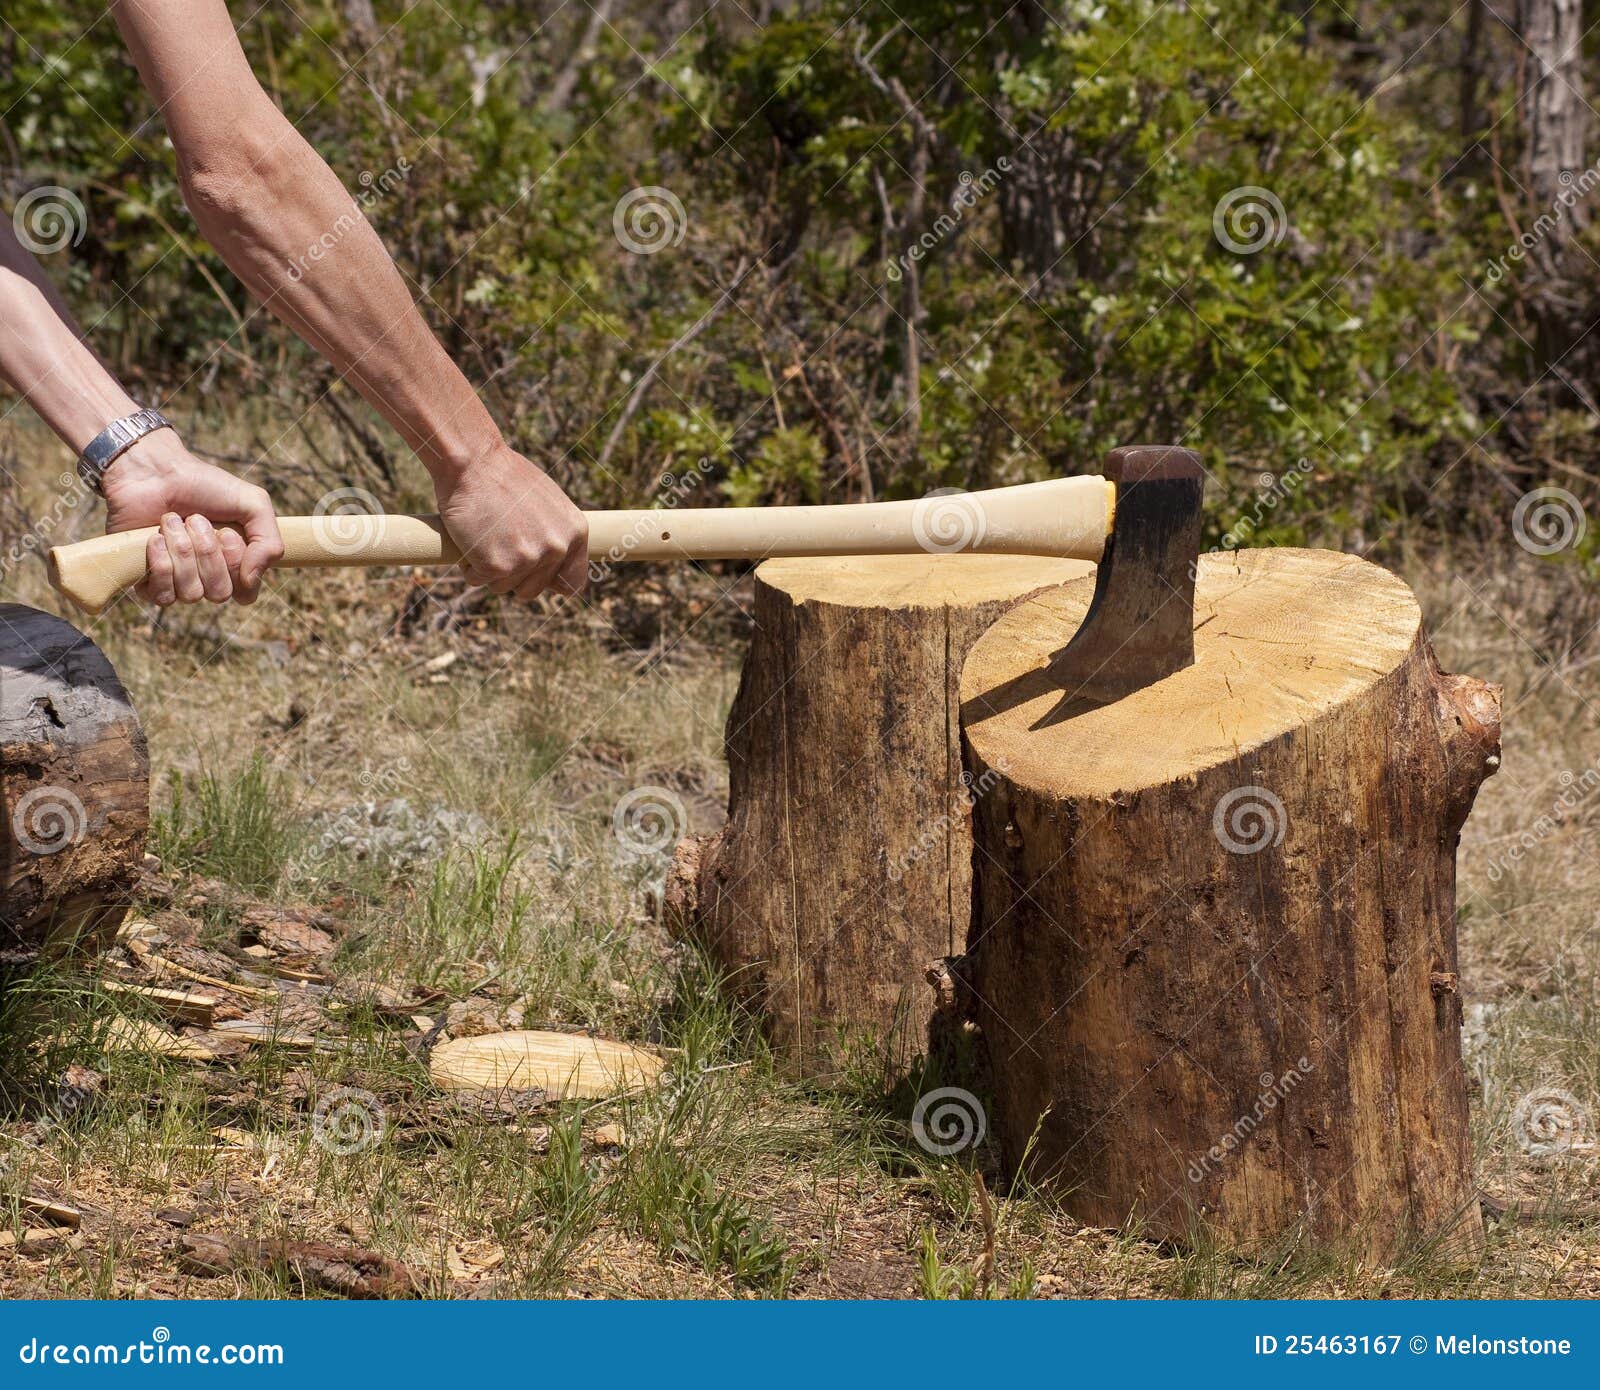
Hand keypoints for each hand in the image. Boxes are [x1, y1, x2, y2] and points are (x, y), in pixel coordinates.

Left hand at [101, 436, 284, 605]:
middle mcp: (206, 578)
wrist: (154, 472)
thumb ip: (270, 544)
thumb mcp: (254, 505)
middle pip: (219, 593)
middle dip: (208, 553)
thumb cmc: (204, 486)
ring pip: (191, 594)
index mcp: (233, 564)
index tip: (227, 533)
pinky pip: (162, 595)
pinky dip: (161, 563)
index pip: (245, 594)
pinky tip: (154, 538)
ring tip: (173, 522)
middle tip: (196, 520)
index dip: (238, 567)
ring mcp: (175, 582)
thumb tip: (251, 580)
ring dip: (183, 552)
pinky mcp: (145, 580)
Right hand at [436, 446, 587, 599]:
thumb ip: (556, 534)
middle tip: (497, 545)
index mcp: (575, 534)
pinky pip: (476, 580)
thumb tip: (557, 561)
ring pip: (502, 587)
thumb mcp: (548, 504)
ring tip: (484, 535)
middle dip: (512, 576)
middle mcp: (557, 549)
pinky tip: (469, 537)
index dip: (549, 581)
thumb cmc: (505, 477)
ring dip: (487, 569)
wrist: (474, 461)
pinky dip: (467, 565)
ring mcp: (528, 559)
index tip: (533, 573)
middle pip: (532, 590)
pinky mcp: (497, 566)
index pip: (572, 583)